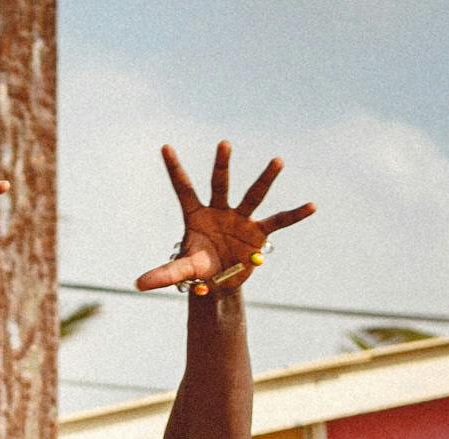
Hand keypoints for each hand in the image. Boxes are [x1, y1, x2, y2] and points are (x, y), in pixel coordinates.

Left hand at [135, 142, 313, 293]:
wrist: (220, 281)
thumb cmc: (199, 269)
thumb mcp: (182, 271)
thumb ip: (163, 274)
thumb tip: (137, 284)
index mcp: (197, 215)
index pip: (183, 188)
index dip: (174, 169)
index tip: (164, 147)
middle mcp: (220, 210)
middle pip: (220, 184)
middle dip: (222, 165)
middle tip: (223, 144)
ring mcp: (241, 218)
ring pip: (253, 195)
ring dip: (265, 179)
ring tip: (277, 160)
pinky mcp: (258, 232)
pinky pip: (279, 221)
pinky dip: (294, 215)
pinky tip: (311, 206)